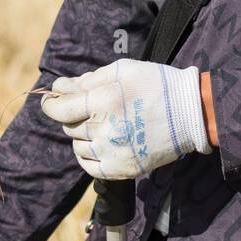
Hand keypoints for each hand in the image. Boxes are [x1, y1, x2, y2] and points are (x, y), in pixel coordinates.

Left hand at [40, 58, 212, 180]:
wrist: (191, 113)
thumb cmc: (157, 85)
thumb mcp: (123, 71)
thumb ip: (88, 79)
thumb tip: (59, 87)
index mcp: (104, 102)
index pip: (60, 109)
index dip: (50, 104)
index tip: (50, 100)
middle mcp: (105, 130)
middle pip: (69, 126)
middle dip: (74, 115)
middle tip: (92, 107)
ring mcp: (113, 153)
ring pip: (78, 146)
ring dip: (83, 134)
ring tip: (104, 124)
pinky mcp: (122, 169)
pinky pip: (89, 167)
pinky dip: (88, 155)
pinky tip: (100, 143)